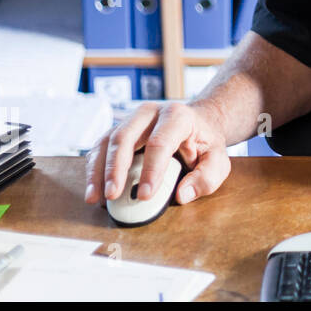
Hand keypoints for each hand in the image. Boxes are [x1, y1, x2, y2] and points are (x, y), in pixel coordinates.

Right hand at [84, 101, 231, 207]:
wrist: (196, 123)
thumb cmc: (205, 143)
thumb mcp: (217, 159)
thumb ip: (207, 177)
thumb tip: (182, 195)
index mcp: (177, 116)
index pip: (160, 143)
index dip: (151, 170)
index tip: (144, 196)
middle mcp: (150, 113)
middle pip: (126, 137)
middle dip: (116, 168)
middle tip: (113, 195)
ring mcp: (131, 119)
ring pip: (107, 141)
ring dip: (98, 171)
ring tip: (95, 197)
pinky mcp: (118, 130)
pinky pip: (100, 147)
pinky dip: (94, 169)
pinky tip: (93, 190)